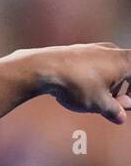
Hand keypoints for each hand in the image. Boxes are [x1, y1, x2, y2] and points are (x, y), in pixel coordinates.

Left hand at [15, 42, 130, 123]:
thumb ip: (114, 111)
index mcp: (124, 60)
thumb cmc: (76, 84)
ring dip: (104, 87)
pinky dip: (90, 80)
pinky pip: (90, 67)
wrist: (42, 68)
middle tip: (110, 107)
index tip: (124, 105)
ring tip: (90, 101)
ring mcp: (92, 49)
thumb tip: (120, 117)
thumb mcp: (99, 104)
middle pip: (124, 73)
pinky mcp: (75, 51)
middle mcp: (111, 50)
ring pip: (106, 70)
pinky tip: (76, 91)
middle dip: (120, 92)